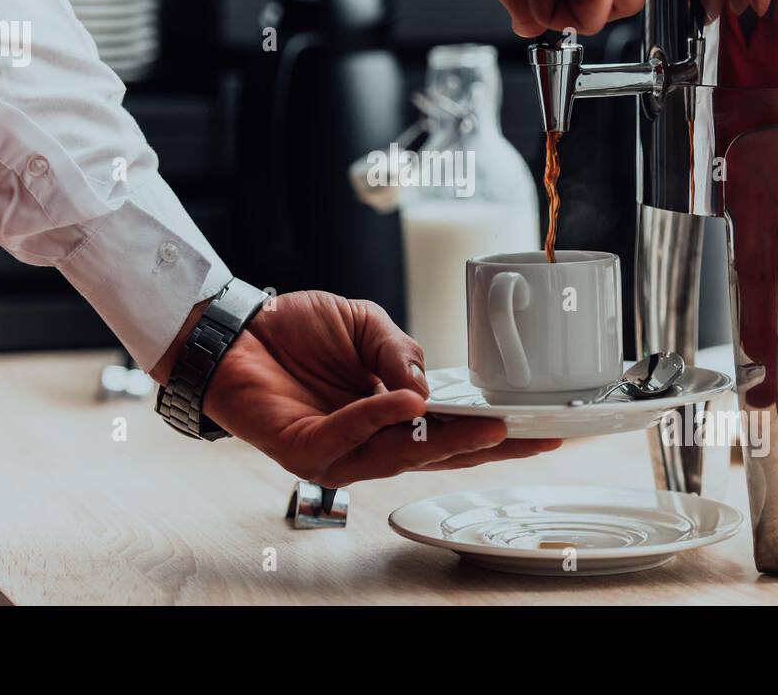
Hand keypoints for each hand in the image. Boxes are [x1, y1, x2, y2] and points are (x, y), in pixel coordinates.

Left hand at [185, 291, 559, 487]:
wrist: (236, 327)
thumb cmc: (296, 329)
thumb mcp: (366, 324)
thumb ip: (400, 353)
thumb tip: (428, 387)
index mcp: (390, 413)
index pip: (450, 431)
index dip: (494, 433)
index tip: (541, 429)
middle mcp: (368, 440)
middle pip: (437, 454)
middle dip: (488, 448)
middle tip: (531, 439)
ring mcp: (338, 451)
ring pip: (401, 453)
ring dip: (443, 440)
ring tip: (485, 425)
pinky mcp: (305, 451)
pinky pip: (349, 437)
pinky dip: (378, 417)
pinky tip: (406, 402)